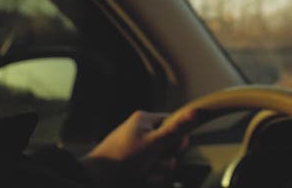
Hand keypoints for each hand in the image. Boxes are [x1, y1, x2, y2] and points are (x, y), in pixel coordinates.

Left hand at [81, 109, 197, 187]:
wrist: (97, 181)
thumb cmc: (121, 159)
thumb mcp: (152, 144)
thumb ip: (175, 130)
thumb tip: (195, 111)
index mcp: (145, 121)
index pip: (174, 122)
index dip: (178, 137)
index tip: (174, 147)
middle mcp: (144, 135)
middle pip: (172, 146)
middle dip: (167, 160)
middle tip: (155, 163)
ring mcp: (141, 153)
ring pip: (166, 163)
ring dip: (159, 172)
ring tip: (145, 174)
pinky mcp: (139, 169)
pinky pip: (157, 174)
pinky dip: (152, 179)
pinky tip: (143, 180)